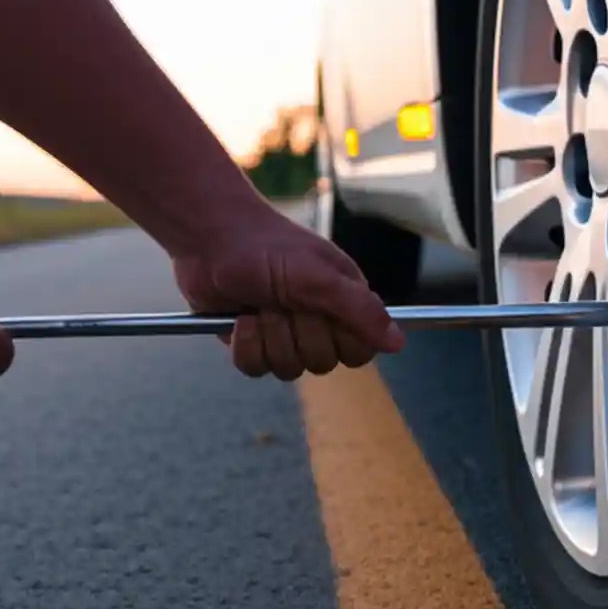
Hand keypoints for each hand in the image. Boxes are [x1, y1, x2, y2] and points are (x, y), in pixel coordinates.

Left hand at [172, 210, 404, 379]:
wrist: (210, 238)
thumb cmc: (267, 247)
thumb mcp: (319, 276)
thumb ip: (360, 309)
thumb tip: (398, 341)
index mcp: (342, 303)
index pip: (360, 351)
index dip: (342, 341)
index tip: (324, 314)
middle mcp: (316, 322)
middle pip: (323, 363)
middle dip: (299, 332)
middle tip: (284, 300)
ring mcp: (283, 335)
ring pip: (288, 370)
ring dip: (270, 336)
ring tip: (259, 304)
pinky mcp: (251, 343)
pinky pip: (256, 369)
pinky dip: (246, 345)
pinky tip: (239, 319)